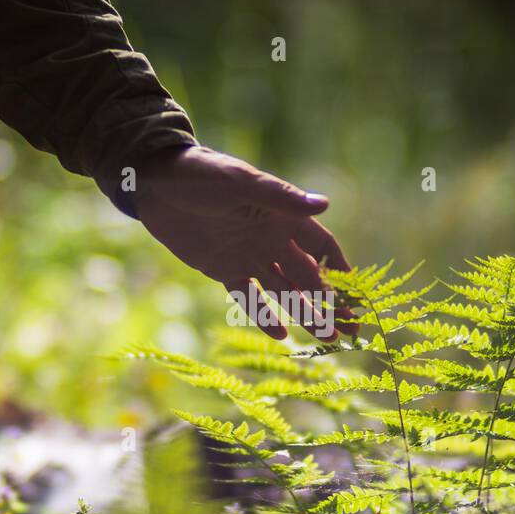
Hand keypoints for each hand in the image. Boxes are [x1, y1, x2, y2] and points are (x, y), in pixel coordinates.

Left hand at [129, 146, 356, 340]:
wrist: (155, 183)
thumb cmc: (202, 174)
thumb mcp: (241, 183)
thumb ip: (280, 197)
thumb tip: (324, 203)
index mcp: (283, 216)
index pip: (323, 248)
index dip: (342, 270)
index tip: (359, 296)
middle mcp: (272, 239)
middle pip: (310, 277)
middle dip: (332, 302)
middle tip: (352, 330)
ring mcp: (249, 256)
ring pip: (285, 291)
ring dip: (307, 313)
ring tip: (328, 339)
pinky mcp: (223, 269)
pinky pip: (249, 298)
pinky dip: (265, 316)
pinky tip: (283, 336)